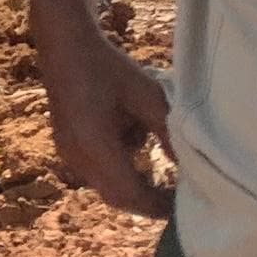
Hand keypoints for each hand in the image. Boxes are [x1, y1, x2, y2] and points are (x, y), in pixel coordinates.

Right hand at [36, 16, 175, 218]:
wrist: (66, 47)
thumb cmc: (109, 68)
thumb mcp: (148, 97)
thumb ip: (169, 134)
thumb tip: (190, 166)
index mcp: (95, 144)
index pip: (129, 192)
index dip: (156, 205)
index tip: (181, 210)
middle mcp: (76, 156)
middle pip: (115, 196)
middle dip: (145, 200)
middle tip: (174, 200)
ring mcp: (67, 153)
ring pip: (105, 184)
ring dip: (131, 180)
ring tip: (155, 157)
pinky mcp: (66, 147)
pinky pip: (95, 170)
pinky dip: (117, 165)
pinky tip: (130, 134)